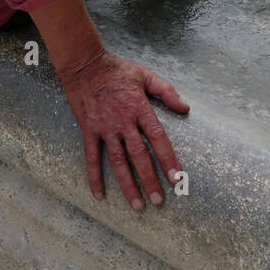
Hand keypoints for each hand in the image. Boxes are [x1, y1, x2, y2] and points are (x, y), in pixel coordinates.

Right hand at [58, 51, 188, 209]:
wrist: (84, 64)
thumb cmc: (116, 69)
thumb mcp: (145, 75)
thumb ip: (167, 91)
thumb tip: (185, 107)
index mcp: (140, 109)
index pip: (158, 139)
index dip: (168, 159)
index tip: (176, 178)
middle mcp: (123, 122)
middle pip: (139, 156)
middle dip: (150, 180)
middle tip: (158, 201)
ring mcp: (105, 128)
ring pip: (118, 162)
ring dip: (128, 185)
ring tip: (137, 205)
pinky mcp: (89, 130)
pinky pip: (92, 157)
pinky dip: (95, 177)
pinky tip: (99, 195)